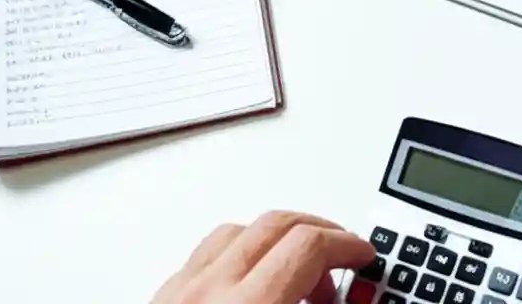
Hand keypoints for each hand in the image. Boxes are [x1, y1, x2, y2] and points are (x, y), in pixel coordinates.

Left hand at [152, 211, 374, 303]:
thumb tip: (351, 297)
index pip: (308, 246)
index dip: (348, 245)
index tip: (362, 256)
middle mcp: (206, 294)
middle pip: (276, 225)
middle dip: (320, 234)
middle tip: (342, 259)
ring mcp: (176, 293)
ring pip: (236, 232)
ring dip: (278, 242)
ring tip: (299, 274)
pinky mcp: (159, 299)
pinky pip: (204, 256)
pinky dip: (238, 257)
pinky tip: (253, 286)